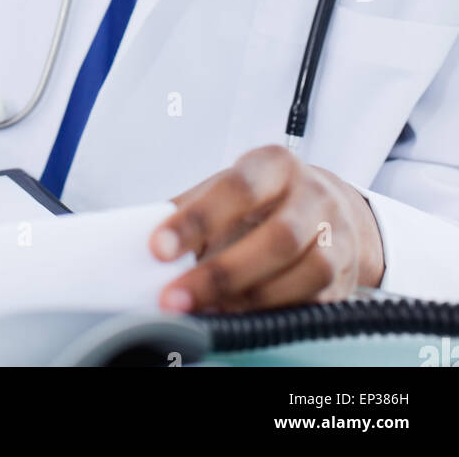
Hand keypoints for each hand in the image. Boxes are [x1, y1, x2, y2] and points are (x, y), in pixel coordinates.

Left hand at [148, 144, 384, 312]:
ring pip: (306, 272)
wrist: (328, 206)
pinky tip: (240, 318)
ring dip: (250, 299)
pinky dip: (274, 313)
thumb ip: (189, 209)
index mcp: (276, 164)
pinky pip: (314, 302)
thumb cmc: (263, 198)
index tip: (157, 248)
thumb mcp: (227, 187)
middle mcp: (314, 196)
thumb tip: (138, 240)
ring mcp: (337, 237)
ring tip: (205, 312)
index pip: (237, 188)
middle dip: (222, 274)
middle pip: (278, 238)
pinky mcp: (345, 277)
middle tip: (174, 298)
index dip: (197, 220)